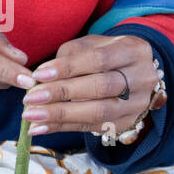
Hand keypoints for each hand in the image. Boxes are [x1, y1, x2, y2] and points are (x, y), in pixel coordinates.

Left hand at [20, 33, 165, 138]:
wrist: (132, 74)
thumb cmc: (105, 55)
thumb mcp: (90, 45)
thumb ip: (68, 57)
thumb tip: (41, 78)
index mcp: (133, 50)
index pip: (99, 59)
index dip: (68, 68)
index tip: (39, 75)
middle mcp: (142, 78)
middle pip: (100, 87)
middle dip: (62, 93)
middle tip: (31, 99)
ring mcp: (138, 104)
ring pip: (98, 112)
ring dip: (61, 115)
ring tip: (32, 116)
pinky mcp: (127, 123)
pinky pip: (92, 128)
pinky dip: (63, 128)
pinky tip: (41, 127)